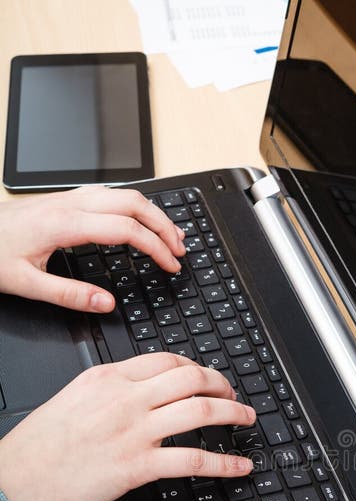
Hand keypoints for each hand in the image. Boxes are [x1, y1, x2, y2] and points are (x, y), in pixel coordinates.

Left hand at [0, 185, 185, 312]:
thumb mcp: (26, 284)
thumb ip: (70, 296)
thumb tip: (107, 304)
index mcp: (65, 224)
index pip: (127, 229)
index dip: (155, 247)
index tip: (170, 265)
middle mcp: (71, 204)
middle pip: (134, 203)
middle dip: (164, 225)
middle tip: (181, 250)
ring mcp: (69, 198)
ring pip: (124, 194)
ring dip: (153, 213)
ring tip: (172, 235)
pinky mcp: (65, 199)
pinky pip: (111, 195)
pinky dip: (135, 208)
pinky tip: (141, 220)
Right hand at [0, 354, 255, 500]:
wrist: (10, 485)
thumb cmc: (32, 452)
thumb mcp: (69, 403)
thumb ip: (106, 395)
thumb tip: (137, 398)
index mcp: (104, 379)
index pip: (164, 360)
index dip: (196, 367)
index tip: (207, 377)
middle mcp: (123, 399)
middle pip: (190, 377)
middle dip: (221, 384)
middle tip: (232, 395)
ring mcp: (133, 431)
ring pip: (201, 410)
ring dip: (233, 413)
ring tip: (246, 419)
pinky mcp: (137, 467)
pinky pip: (194, 460)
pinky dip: (225, 464)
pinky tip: (239, 467)